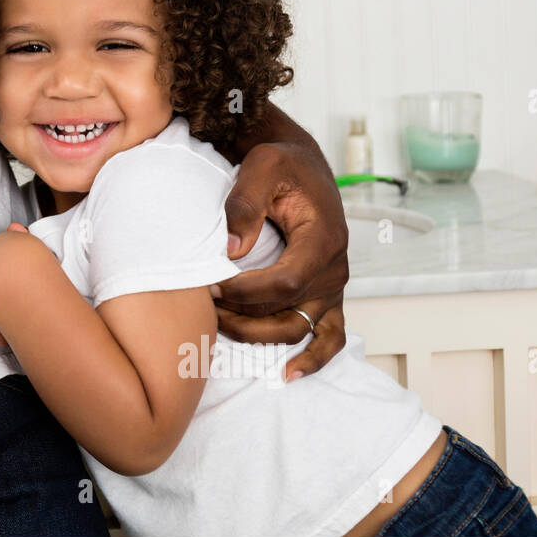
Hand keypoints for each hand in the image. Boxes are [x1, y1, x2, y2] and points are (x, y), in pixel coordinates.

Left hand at [212, 141, 349, 381]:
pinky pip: (330, 338)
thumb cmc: (281, 163)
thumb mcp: (262, 166)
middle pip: (286, 313)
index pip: (284, 283)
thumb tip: (232, 248)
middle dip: (240, 315)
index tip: (209, 286)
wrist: (299, 164)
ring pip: (297, 330)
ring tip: (219, 330)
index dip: (244, 292)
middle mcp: (334, 269)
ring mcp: (333, 287)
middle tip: (202, 304)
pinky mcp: (327, 295)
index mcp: (323, 239)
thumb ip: (245, 203)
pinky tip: (288, 374)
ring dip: (257, 336)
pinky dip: (313, 360)